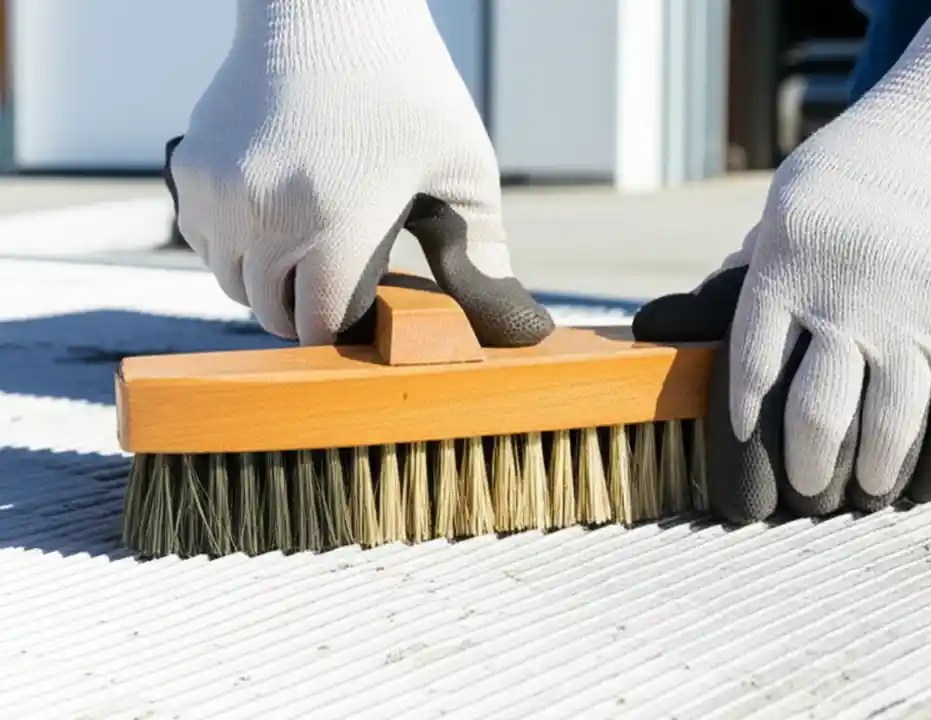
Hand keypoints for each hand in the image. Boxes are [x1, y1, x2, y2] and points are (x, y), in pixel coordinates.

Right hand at [165, 0, 551, 346]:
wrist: (326, 8)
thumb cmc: (408, 88)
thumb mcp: (465, 167)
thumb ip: (486, 253)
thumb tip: (519, 328)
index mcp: (337, 223)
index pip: (322, 326)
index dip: (354, 327)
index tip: (381, 305)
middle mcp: (265, 216)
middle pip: (275, 314)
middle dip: (314, 311)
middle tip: (354, 280)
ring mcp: (220, 195)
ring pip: (234, 284)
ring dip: (272, 283)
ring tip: (317, 246)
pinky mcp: (191, 170)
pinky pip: (206, 243)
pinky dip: (238, 247)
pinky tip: (280, 216)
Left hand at [634, 0, 930, 521]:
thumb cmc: (873, 166)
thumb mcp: (791, 202)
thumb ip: (746, 272)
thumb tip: (666, 325)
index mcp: (787, 269)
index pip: (749, 376)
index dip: (745, 435)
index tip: (749, 466)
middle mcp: (847, 302)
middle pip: (815, 422)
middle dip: (809, 474)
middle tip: (810, 492)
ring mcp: (919, 321)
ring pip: (888, 436)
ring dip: (875, 479)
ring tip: (869, 493)